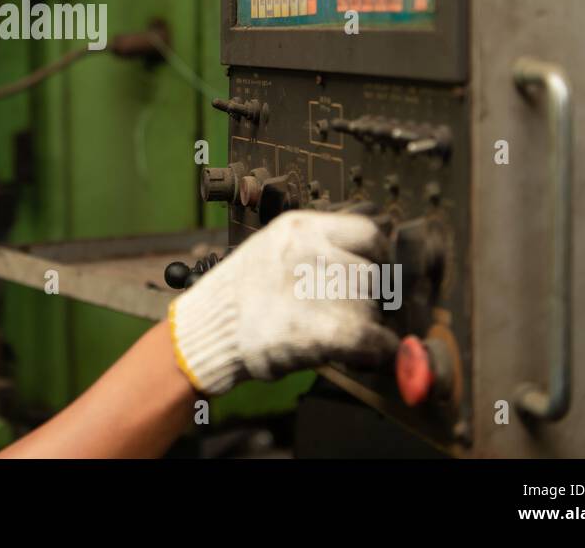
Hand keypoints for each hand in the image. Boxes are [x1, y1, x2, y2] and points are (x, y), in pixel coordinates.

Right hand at [167, 210, 399, 395]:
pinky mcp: (322, 329)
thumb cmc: (242, 294)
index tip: (372, 272)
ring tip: (338, 334)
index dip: (377, 257)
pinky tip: (364, 355)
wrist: (206, 329)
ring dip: (366, 325)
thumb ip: (317, 247)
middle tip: (345, 314)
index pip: (369, 232)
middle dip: (366, 298)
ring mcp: (317, 288)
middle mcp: (312, 251)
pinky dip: (377, 351)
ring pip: (372, 307)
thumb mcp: (273, 249)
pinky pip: (373, 339)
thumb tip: (371, 257)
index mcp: (300, 228)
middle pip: (371, 274)